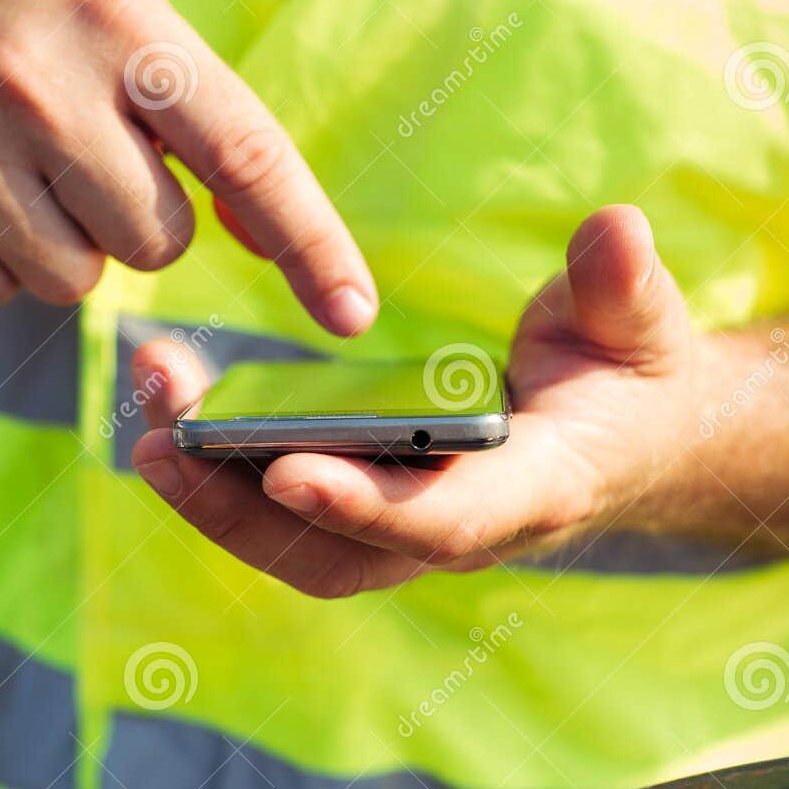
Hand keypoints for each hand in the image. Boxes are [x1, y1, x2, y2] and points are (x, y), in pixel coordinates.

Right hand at [0, 0, 375, 329]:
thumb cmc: (38, 27)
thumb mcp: (133, 33)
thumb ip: (214, 131)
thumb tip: (280, 243)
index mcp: (124, 26)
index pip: (244, 154)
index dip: (309, 242)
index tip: (353, 310)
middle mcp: (41, 80)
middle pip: (156, 244)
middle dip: (140, 224)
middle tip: (90, 161)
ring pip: (76, 283)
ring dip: (69, 248)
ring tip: (27, 172)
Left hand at [132, 206, 703, 597]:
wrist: (627, 437)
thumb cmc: (630, 375)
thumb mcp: (641, 322)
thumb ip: (622, 287)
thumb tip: (615, 233)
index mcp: (535, 489)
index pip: (448, 518)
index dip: (367, 504)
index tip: (283, 470)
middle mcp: (463, 532)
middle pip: (340, 555)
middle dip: (243, 509)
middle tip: (162, 444)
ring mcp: (412, 535)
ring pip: (299, 549)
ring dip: (215, 500)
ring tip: (146, 428)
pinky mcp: (375, 516)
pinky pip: (290, 524)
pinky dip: (225, 486)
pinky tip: (173, 426)